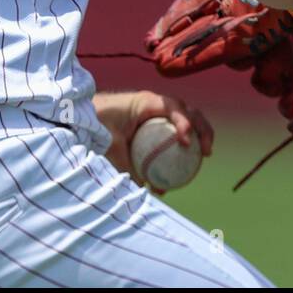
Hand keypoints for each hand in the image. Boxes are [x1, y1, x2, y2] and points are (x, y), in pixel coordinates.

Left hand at [93, 90, 213, 194]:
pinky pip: (175, 131)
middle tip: (206, 152)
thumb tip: (143, 190)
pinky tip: (187, 165)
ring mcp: (158, 113)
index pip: (173, 107)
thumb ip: (125, 166)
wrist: (86, 114)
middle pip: (189, 111)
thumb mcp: (110, 145)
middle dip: (202, 129)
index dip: (184, 122)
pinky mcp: (157, 122)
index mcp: (146, 102)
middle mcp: (157, 105)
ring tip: (205, 155)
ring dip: (200, 134)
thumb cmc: (98, 125)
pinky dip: (186, 141)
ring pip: (187, 119)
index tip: (186, 142)